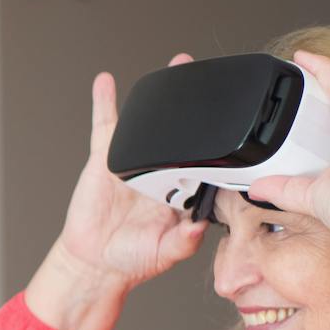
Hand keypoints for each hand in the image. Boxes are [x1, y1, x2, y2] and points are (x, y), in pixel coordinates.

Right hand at [25, 54, 209, 329]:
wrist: (95, 263)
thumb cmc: (132, 259)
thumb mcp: (165, 254)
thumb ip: (183, 243)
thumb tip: (198, 227)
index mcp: (182, 191)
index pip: (206, 160)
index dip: (220, 140)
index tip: (234, 120)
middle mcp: (162, 172)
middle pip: (183, 131)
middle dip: (196, 103)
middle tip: (210, 76)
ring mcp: (135, 163)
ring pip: (150, 123)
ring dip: (161, 95)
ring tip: (177, 67)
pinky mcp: (105, 160)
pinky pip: (105, 127)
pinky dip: (103, 102)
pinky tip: (105, 82)